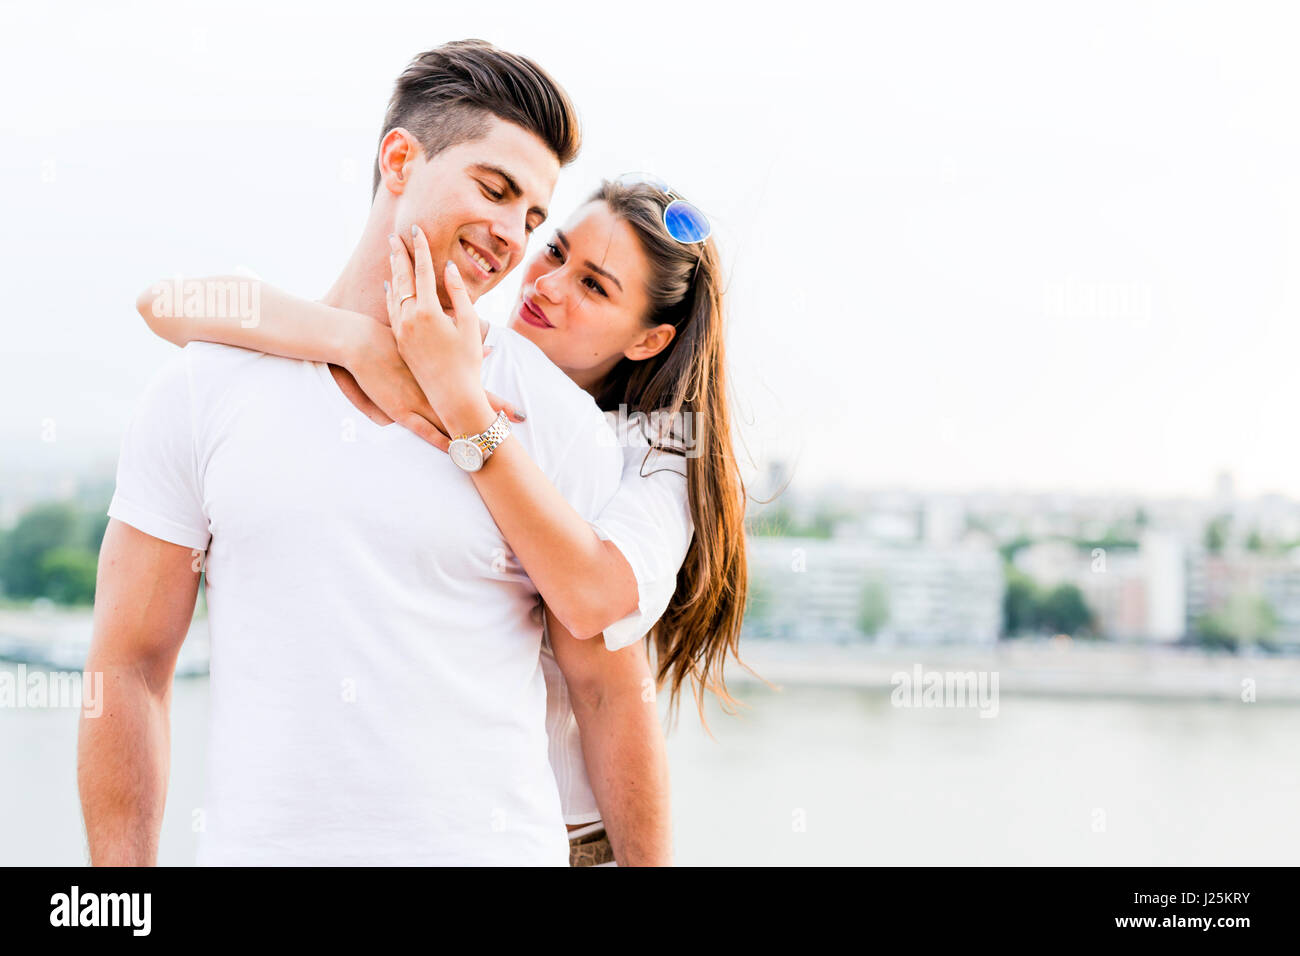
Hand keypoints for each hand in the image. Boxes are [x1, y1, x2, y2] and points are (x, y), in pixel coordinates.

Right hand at [346, 315, 522, 452]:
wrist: (364, 343)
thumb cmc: (403, 343)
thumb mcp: (433, 345)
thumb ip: (465, 353)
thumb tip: (492, 350)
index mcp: (445, 374)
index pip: (479, 393)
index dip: (499, 405)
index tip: (519, 415)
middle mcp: (436, 390)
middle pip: (469, 411)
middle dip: (491, 425)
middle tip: (513, 435)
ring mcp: (419, 401)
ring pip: (449, 424)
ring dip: (467, 438)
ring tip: (488, 453)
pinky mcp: (400, 410)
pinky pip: (424, 431)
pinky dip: (441, 442)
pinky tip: (454, 452)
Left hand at [386, 226, 500, 435]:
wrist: (452, 395)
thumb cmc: (467, 362)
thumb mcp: (470, 325)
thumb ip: (458, 293)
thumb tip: (448, 268)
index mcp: (428, 311)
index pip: (422, 271)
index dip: (421, 249)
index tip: (416, 230)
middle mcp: (410, 318)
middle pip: (402, 278)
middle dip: (399, 255)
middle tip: (394, 237)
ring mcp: (402, 331)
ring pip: (394, 294)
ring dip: (394, 273)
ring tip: (392, 256)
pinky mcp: (400, 342)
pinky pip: (391, 311)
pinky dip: (390, 295)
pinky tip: (389, 287)